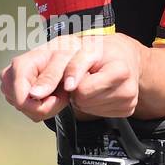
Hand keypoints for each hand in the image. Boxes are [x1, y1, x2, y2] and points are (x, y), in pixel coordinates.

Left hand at [0, 34, 143, 121]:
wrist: (125, 57)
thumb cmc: (90, 52)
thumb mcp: (68, 50)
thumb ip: (48, 69)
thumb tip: (34, 94)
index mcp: (99, 50)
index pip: (81, 65)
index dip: (73, 75)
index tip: (67, 85)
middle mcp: (119, 68)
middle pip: (82, 95)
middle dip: (72, 91)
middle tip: (75, 81)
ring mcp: (128, 89)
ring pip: (89, 107)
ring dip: (82, 100)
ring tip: (90, 84)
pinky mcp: (130, 105)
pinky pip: (101, 115)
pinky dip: (95, 106)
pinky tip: (100, 92)